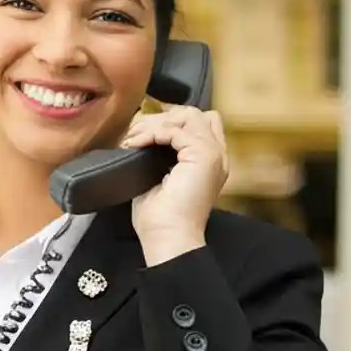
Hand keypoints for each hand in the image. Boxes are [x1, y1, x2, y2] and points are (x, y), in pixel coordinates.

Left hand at [120, 105, 228, 265]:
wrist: (168, 236)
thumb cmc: (160, 218)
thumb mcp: (157, 179)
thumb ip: (158, 156)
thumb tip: (139, 137)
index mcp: (206, 161)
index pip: (197, 123)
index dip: (170, 122)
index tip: (142, 135)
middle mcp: (216, 155)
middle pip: (193, 114)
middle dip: (161, 118)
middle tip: (136, 134)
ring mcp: (213, 154)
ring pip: (187, 117)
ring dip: (155, 124)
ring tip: (134, 139)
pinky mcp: (204, 155)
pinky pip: (177, 130)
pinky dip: (153, 133)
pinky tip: (137, 144)